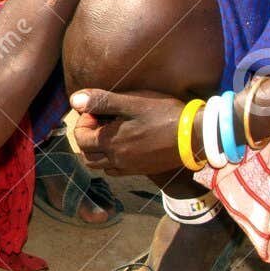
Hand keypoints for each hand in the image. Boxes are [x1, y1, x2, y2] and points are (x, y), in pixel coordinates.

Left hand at [69, 88, 188, 177]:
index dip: (83, 122)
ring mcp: (130, 168)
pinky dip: (113, 161)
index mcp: (110, 142)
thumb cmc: (163, 114)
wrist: (195, 135)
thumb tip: (74, 100)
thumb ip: (101, 101)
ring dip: (98, 151)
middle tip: (100, 121)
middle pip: (87, 155)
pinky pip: (118, 171)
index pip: (80, 138)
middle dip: (87, 138)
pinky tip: (124, 145)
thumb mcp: (132, 102)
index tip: (97, 110)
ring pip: (101, 165)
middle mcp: (117, 160)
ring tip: (111, 133)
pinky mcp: (143, 170)